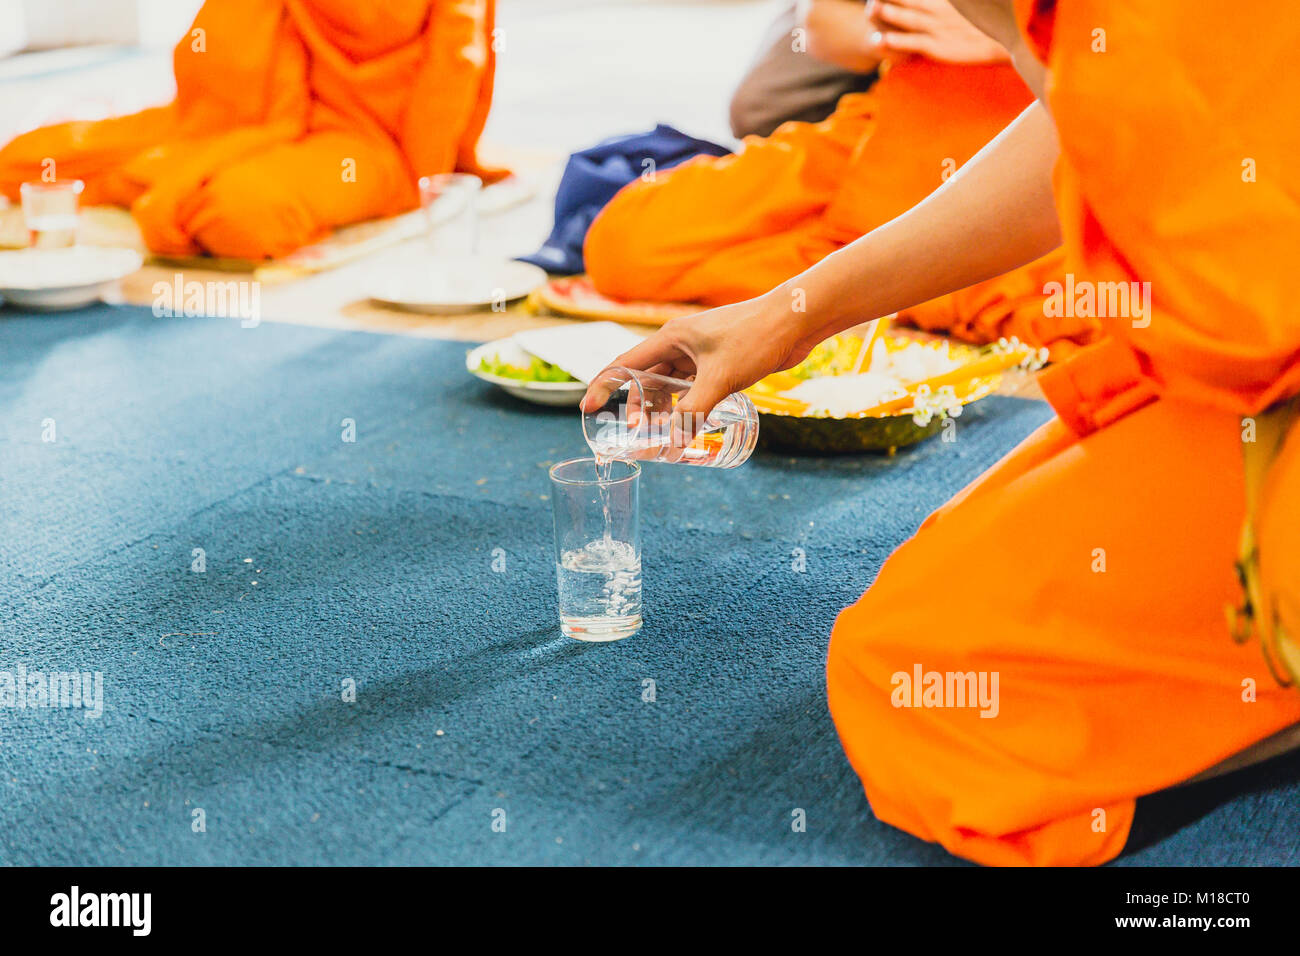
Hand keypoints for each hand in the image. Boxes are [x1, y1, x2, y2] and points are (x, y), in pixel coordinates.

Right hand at [581, 293, 818, 424]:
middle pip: (646, 379)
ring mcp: (700, 353)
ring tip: (663, 435)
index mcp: (670, 338)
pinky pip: (692, 387)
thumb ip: (694, 412)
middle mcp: (680, 344)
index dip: (604, 386)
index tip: (587, 408)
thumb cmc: (756, 338)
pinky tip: (690, 423)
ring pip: (670, 385)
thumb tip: (673, 444)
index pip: (625, 364)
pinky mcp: (719, 362)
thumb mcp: (720, 378)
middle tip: (639, 435)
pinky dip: (686, 405)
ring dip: (664, 409)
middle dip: (639, 408)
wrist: (795, 320)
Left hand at [866, 0, 1008, 64]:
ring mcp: (937, 26)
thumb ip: (956, 2)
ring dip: (886, 13)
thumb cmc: (989, 22)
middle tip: (873, 0)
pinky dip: (895, 41)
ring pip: (906, 17)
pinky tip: (881, 40)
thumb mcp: (970, 3)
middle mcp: (940, 7)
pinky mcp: (937, 46)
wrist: (1004, 43)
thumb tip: (951, 4)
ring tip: (871, 11)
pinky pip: (912, 42)